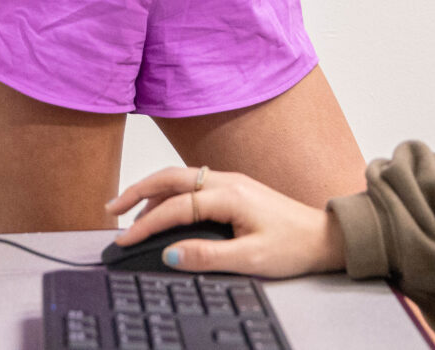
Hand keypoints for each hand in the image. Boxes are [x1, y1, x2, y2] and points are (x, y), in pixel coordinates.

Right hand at [107, 167, 343, 278]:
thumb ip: (207, 256)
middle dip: (138, 190)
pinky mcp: (234, 189)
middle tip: (112, 208)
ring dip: (152, 191)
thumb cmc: (293, 246)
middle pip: (172, 177)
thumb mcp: (250, 258)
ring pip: (181, 178)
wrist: (323, 236)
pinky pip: (192, 185)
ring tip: (129, 213)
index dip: (146, 224)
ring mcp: (230, 182)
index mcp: (230, 195)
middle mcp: (227, 181)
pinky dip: (169, 194)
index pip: (176, 207)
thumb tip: (170, 253)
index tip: (124, 240)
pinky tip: (161, 212)